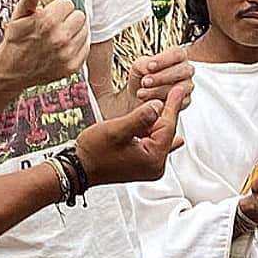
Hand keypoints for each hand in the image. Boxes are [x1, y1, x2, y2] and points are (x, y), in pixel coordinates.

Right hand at [0, 0, 88, 88]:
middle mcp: (60, 37)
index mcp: (47, 22)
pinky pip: (85, 48)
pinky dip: (77, 46)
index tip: (51, 13)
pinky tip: (63, 47)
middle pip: (79, 16)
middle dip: (68, 18)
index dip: (58, 7)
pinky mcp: (72, 66)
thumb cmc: (15, 42)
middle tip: (56, 25)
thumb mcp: (18, 16)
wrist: (10, 71)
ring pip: (85, 31)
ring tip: (59, 36)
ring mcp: (67, 53)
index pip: (68, 3)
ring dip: (74, 31)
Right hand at [74, 84, 188, 185]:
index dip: (172, 104)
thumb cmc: (94, 153)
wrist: (78, 168)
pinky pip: (152, 142)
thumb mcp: (118, 130)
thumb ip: (141, 117)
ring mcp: (149, 166)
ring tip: (161, 99)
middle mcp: (155, 166)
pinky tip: (159, 122)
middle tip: (173, 90)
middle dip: (165, 111)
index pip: (168, 126)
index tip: (179, 88)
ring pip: (159, 135)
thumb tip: (159, 105)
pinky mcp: (141, 164)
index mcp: (154, 159)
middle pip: (166, 131)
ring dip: (156, 119)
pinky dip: (152, 129)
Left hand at [126, 46, 193, 108]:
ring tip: (142, 94)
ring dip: (159, 91)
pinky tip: (150, 103)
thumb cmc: (142, 77)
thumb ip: (143, 64)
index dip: (163, 60)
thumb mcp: (138, 67)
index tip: (149, 67)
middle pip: (183, 70)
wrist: (140, 97)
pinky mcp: (185, 101)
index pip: (177, 53)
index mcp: (177, 57)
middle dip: (162, 77)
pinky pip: (178, 103)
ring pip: (181, 88)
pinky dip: (163, 103)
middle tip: (145, 82)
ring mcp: (187, 86)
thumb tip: (148, 68)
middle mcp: (186, 70)